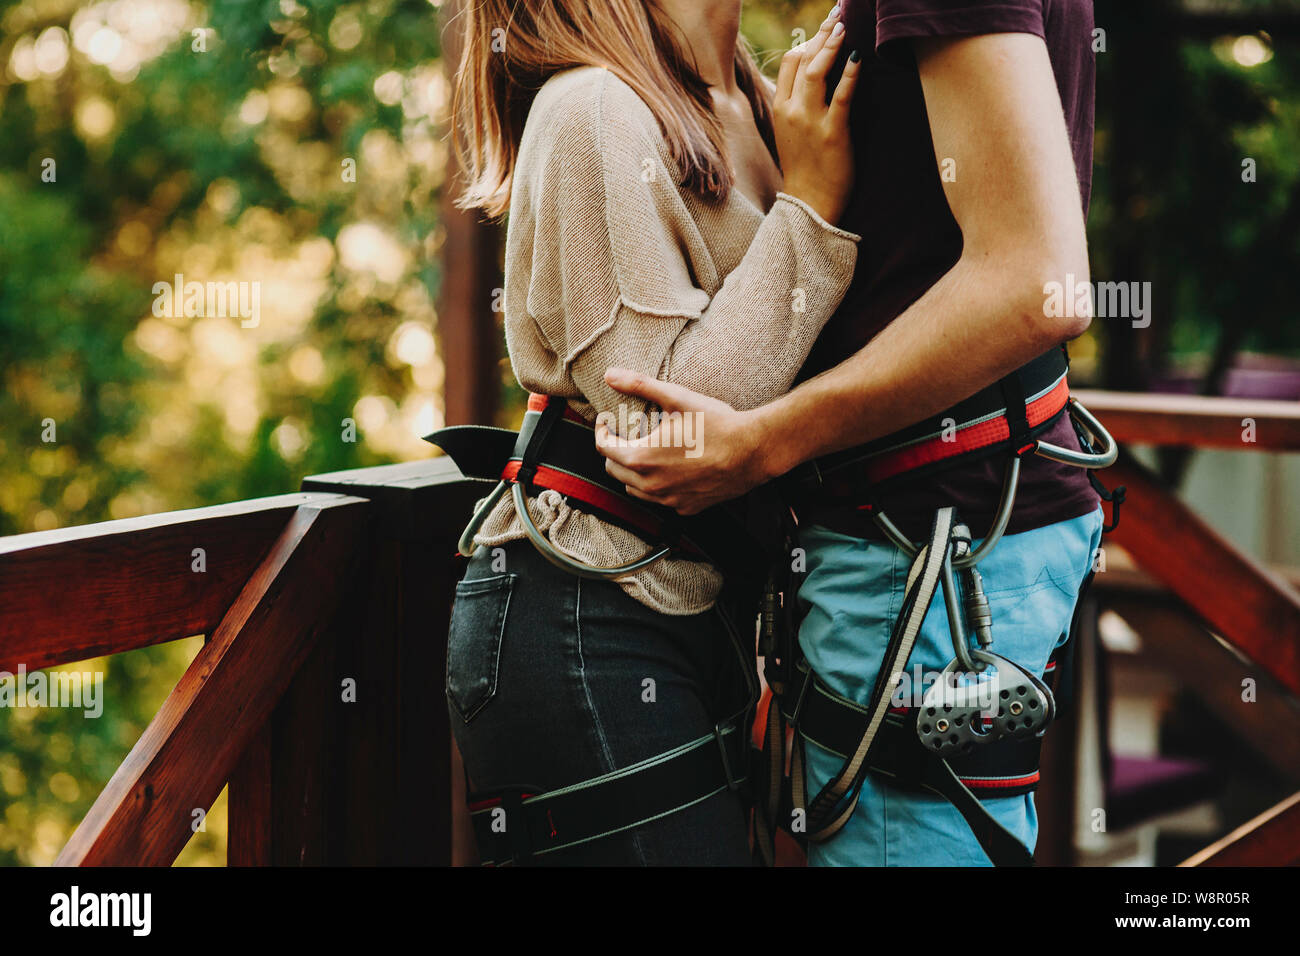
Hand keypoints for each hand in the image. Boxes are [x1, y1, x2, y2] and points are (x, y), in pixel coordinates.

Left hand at [595, 370, 770, 514]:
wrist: (753, 451)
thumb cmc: (716, 424)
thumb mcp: (676, 398)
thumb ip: (639, 385)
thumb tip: (610, 374)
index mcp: (641, 458)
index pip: (604, 448)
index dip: (601, 431)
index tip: (606, 421)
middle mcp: (650, 485)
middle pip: (614, 471)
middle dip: (613, 451)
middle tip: (623, 435)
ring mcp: (668, 500)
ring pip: (634, 490)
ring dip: (631, 472)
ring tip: (644, 452)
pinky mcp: (686, 508)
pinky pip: (660, 500)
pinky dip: (656, 486)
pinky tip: (669, 470)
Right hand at [773, 6, 860, 224]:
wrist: (808, 204)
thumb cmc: (805, 169)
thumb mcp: (791, 132)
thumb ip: (797, 105)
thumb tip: (814, 80)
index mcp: (780, 109)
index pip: (790, 62)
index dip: (808, 41)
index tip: (825, 30)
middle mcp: (791, 111)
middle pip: (802, 60)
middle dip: (821, 35)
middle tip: (838, 16)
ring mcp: (810, 121)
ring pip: (816, 71)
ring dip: (832, 45)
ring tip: (845, 26)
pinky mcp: (832, 133)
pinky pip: (841, 96)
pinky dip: (850, 74)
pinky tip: (858, 57)